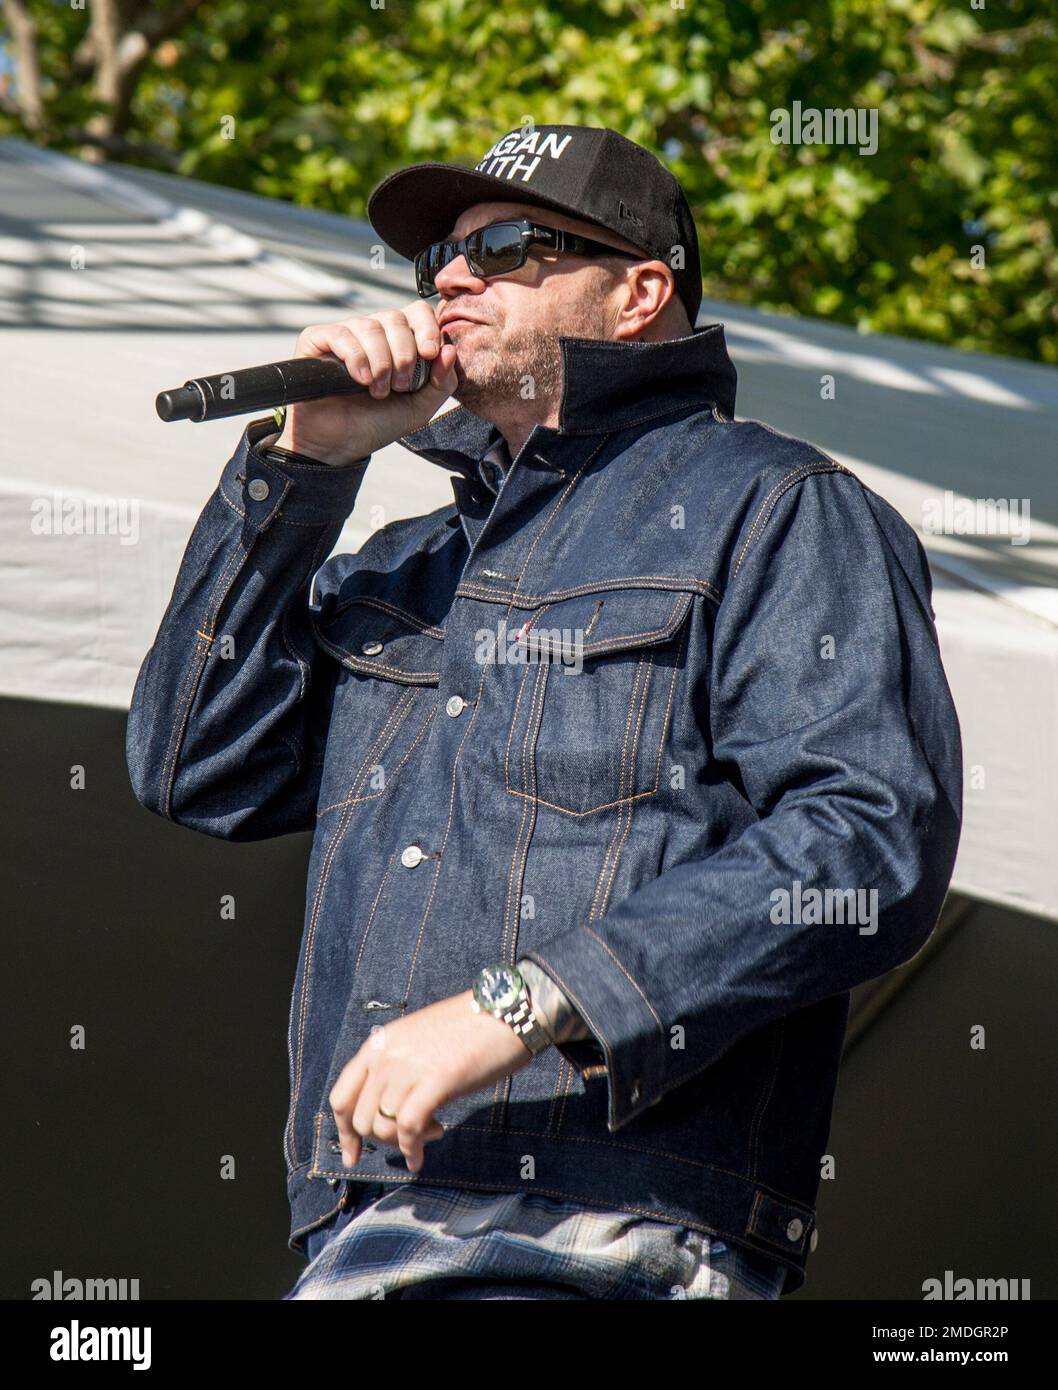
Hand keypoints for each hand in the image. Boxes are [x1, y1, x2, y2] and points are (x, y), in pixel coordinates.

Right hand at [275, 302, 458, 465]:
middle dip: (404, 355)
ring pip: (370, 326)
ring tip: (377, 390)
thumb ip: (442, 382)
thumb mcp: (420, 408)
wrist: (340, 444)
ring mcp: (345, 334)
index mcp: (398, 341)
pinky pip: (341, 334)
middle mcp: (372, 332)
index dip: (426, 329)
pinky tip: (360, 380)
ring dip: (380, 362)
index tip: (429, 355)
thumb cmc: (377, 423)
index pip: (417, 312)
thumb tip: (450, 349)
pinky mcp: (317, 340)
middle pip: (395, 318)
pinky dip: (356, 357)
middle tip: (399, 386)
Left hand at [329, 990, 536, 1171]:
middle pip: (362, 1119)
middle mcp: (387, 1055)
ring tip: (431, 1132)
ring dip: (402, 1143)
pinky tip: (420, 1158)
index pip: (342, 1095)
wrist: (507, 1013)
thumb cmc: (469, 1028)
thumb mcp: (418, 1041)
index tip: (351, 1154)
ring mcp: (409, 1066)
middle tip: (410, 1138)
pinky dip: (411, 1150)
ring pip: (382, 1127)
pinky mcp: (435, 1080)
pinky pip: (408, 1129)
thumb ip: (396, 1067)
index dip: (344, 1131)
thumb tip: (385, 1109)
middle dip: (382, 1139)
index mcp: (379, 1043)